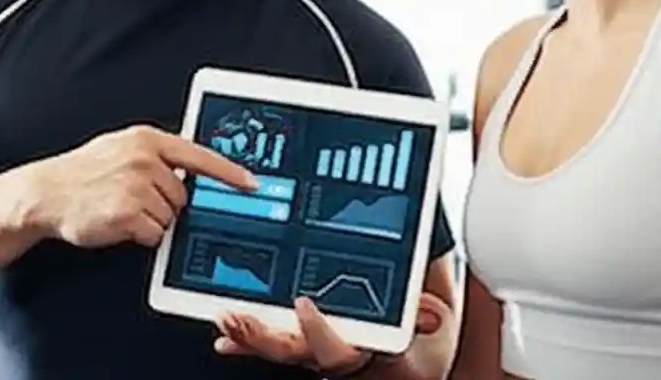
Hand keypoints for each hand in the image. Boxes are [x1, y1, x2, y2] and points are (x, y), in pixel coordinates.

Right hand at [29, 124, 256, 248]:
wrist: (45, 194)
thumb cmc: (82, 173)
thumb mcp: (120, 148)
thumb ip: (154, 155)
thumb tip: (188, 171)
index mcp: (146, 139)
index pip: (200, 155)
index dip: (229, 173)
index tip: (251, 184)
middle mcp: (144, 159)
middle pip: (184, 195)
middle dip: (166, 204)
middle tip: (135, 200)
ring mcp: (136, 186)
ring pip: (170, 217)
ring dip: (151, 220)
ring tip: (122, 209)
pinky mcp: (127, 213)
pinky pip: (154, 234)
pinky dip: (140, 235)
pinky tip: (118, 223)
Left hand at [214, 294, 447, 375]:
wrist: (411, 352)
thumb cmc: (419, 330)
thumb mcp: (435, 321)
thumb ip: (430, 315)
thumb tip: (429, 314)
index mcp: (368, 352)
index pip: (340, 351)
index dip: (319, 332)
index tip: (304, 303)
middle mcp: (336, 357)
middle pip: (296, 354)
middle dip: (265, 338)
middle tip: (239, 315)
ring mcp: (314, 351)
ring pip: (279, 350)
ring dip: (249, 336)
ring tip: (225, 317)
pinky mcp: (300, 342)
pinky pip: (270, 347)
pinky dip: (245, 342)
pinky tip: (225, 337)